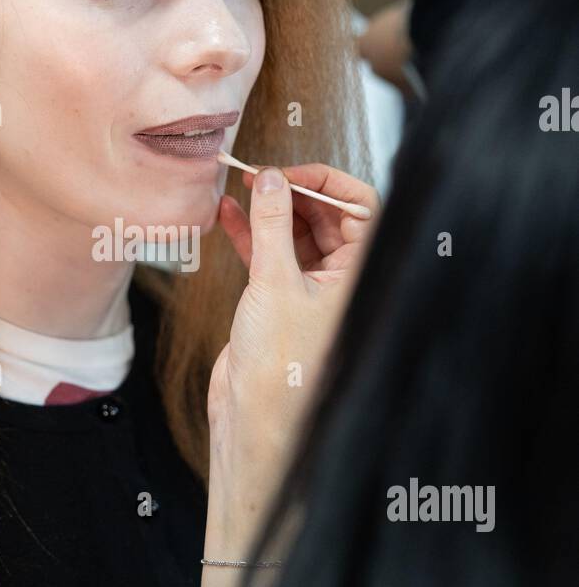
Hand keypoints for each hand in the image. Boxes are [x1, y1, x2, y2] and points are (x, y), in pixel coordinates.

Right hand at [206, 164, 377, 547]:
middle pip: (325, 215)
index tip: (288, 172)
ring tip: (238, 188)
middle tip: (259, 177)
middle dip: (291, 192)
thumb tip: (270, 180)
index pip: (359, 208)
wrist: (252, 414)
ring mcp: (309, 286)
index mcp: (358, 274)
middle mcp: (340, 278)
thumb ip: (271, 225)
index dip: (326, 182)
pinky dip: (249, 232)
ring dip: (267, 209)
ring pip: (293, 231)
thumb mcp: (274, 282)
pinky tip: (228, 213)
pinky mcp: (278, 297)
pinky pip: (268, 252)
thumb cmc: (279, 364)